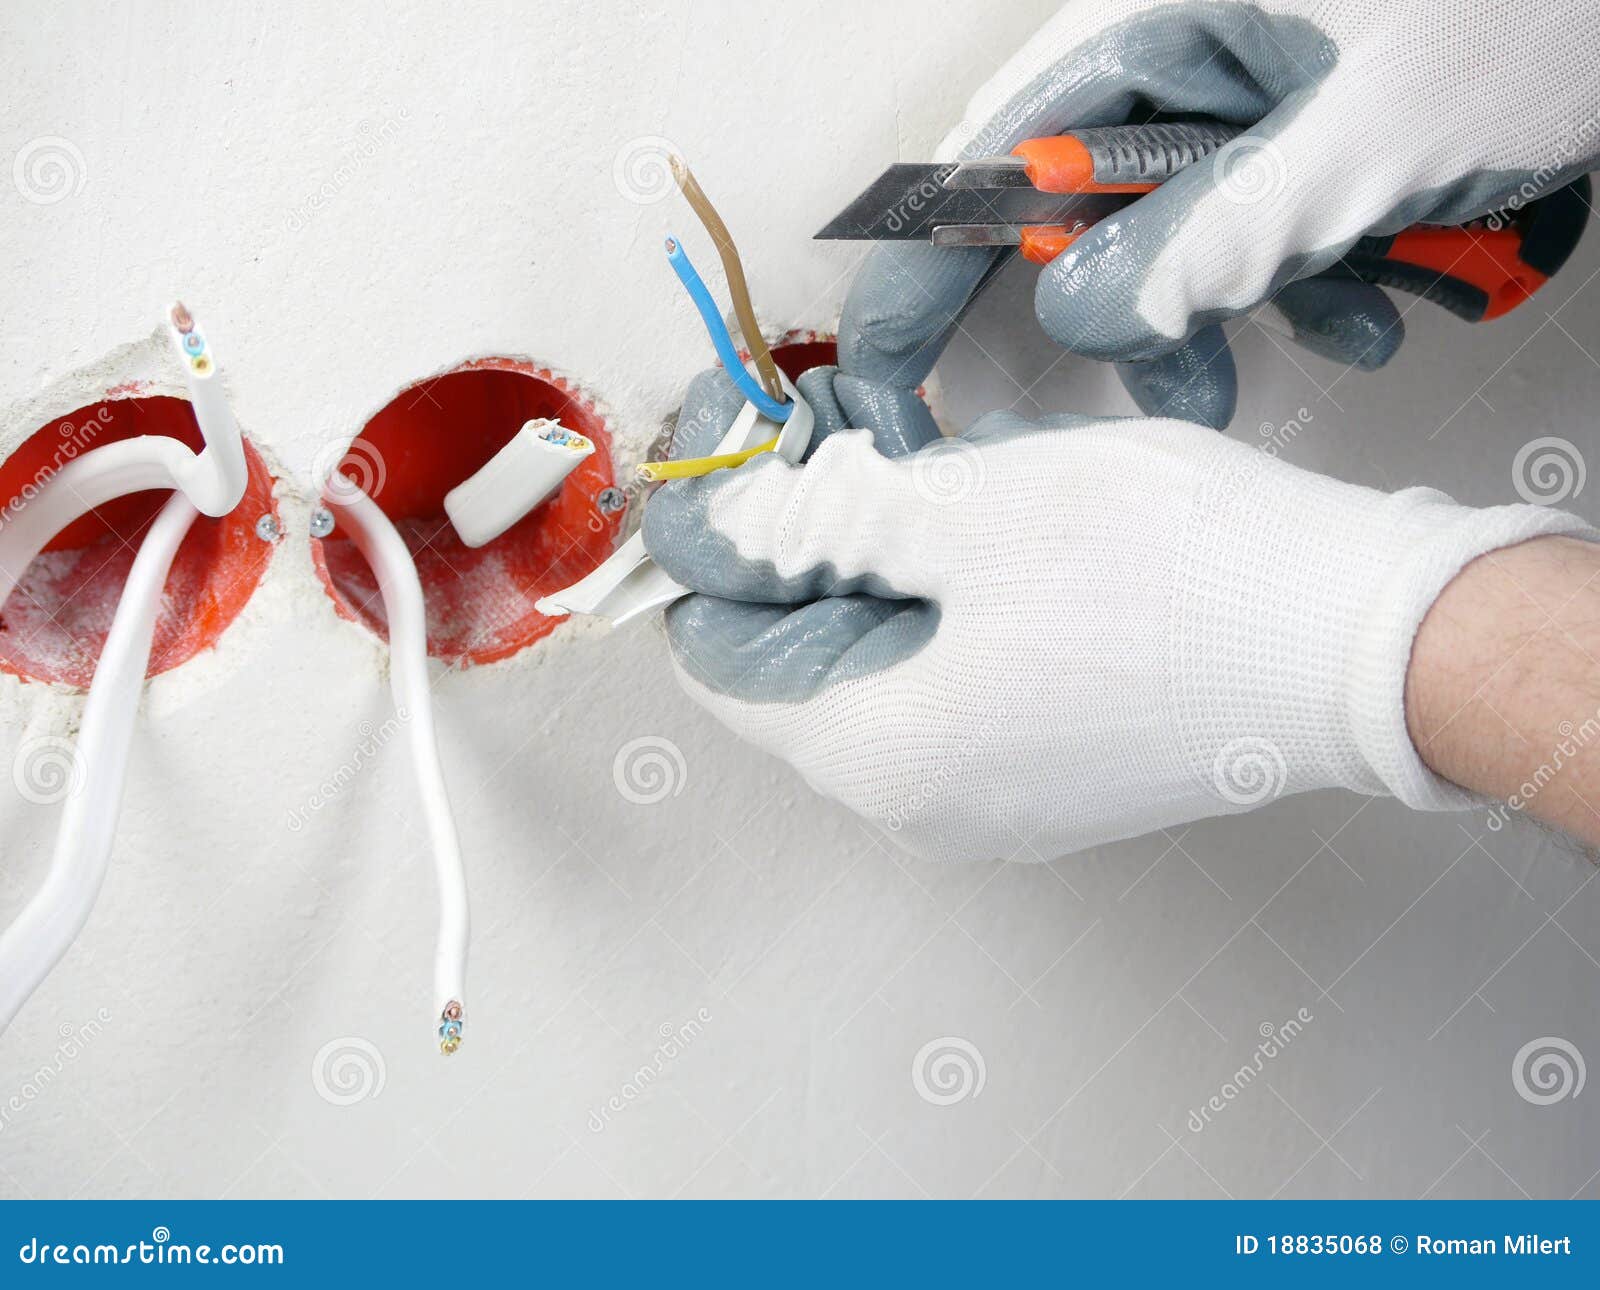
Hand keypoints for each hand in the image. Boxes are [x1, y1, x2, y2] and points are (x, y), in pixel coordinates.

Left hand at [643, 372, 1589, 860]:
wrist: (1367, 647)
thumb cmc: (1179, 577)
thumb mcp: (969, 510)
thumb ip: (823, 518)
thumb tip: (729, 523)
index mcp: (881, 757)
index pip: (716, 661)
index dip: (710, 554)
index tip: (735, 465)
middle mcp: (927, 806)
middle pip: (803, 664)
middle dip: (809, 545)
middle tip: (841, 439)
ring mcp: (1000, 803)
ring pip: (887, 667)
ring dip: (889, 563)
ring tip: (933, 468)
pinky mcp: (1061, 777)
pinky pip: (960, 685)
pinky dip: (953, 603)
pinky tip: (1001, 528)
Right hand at [842, 0, 1599, 427]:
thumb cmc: (1542, 3)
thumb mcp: (1365, 136)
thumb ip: (1209, 237)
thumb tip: (1083, 315)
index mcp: (1153, 19)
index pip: (977, 174)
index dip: (920, 295)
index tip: (896, 401)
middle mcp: (1178, 53)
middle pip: (1072, 222)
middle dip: (1134, 318)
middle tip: (1178, 383)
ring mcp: (1236, 94)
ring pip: (1173, 243)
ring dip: (1246, 308)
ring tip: (1341, 314)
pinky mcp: (1292, 134)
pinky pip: (1250, 234)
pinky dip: (1306, 281)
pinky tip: (1378, 288)